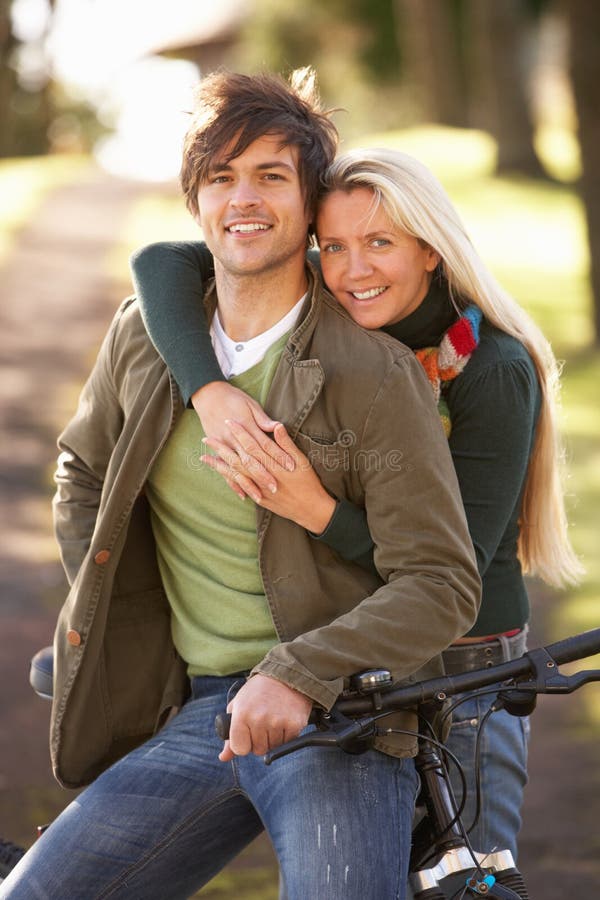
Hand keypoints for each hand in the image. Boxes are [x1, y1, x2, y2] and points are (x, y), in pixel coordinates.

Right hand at [191, 382, 294, 498]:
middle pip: (252, 461)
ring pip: (238, 470)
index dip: (279, 455)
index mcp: (247, 427)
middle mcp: (235, 439)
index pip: (266, 445)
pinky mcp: (218, 451)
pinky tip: (242, 495)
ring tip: (259, 497)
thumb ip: (263, 420)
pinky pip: (225, 470)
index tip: (291, 467)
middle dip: (263, 476)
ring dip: (248, 484)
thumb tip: (278, 427)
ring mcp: (225, 446)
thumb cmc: (232, 397)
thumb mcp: (250, 404)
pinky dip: (233, 483)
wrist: (207, 394)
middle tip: (276, 488)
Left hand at [202, 421, 336, 532]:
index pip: (253, 444)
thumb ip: (287, 444)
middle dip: (222, 449)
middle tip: (207, 438)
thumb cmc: (309, 483)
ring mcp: (260, 489)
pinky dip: (228, 481)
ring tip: (205, 456)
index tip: (228, 422)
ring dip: (219, 465)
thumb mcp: (302, 460)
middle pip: (239, 459)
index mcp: (274, 464)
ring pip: (236, 474)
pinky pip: (240, 489)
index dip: (240, 433)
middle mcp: (264, 476)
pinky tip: (220, 475)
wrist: (311, 509)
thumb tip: (276, 426)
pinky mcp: (259, 499)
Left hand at [219, 674, 312, 760]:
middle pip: (258, 750)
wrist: (285, 676)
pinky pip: (287, 743)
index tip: (247, 734)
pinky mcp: (294, 724)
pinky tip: (284, 720)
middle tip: (263, 723)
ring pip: (273, 748)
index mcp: (242, 714)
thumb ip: (229, 734)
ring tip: (274, 719)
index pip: (240, 749)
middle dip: (259, 741)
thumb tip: (223, 757)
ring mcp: (277, 722)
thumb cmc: (257, 692)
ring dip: (273, 738)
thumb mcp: (238, 706)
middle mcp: (259, 719)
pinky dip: (286, 735)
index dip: (243, 744)